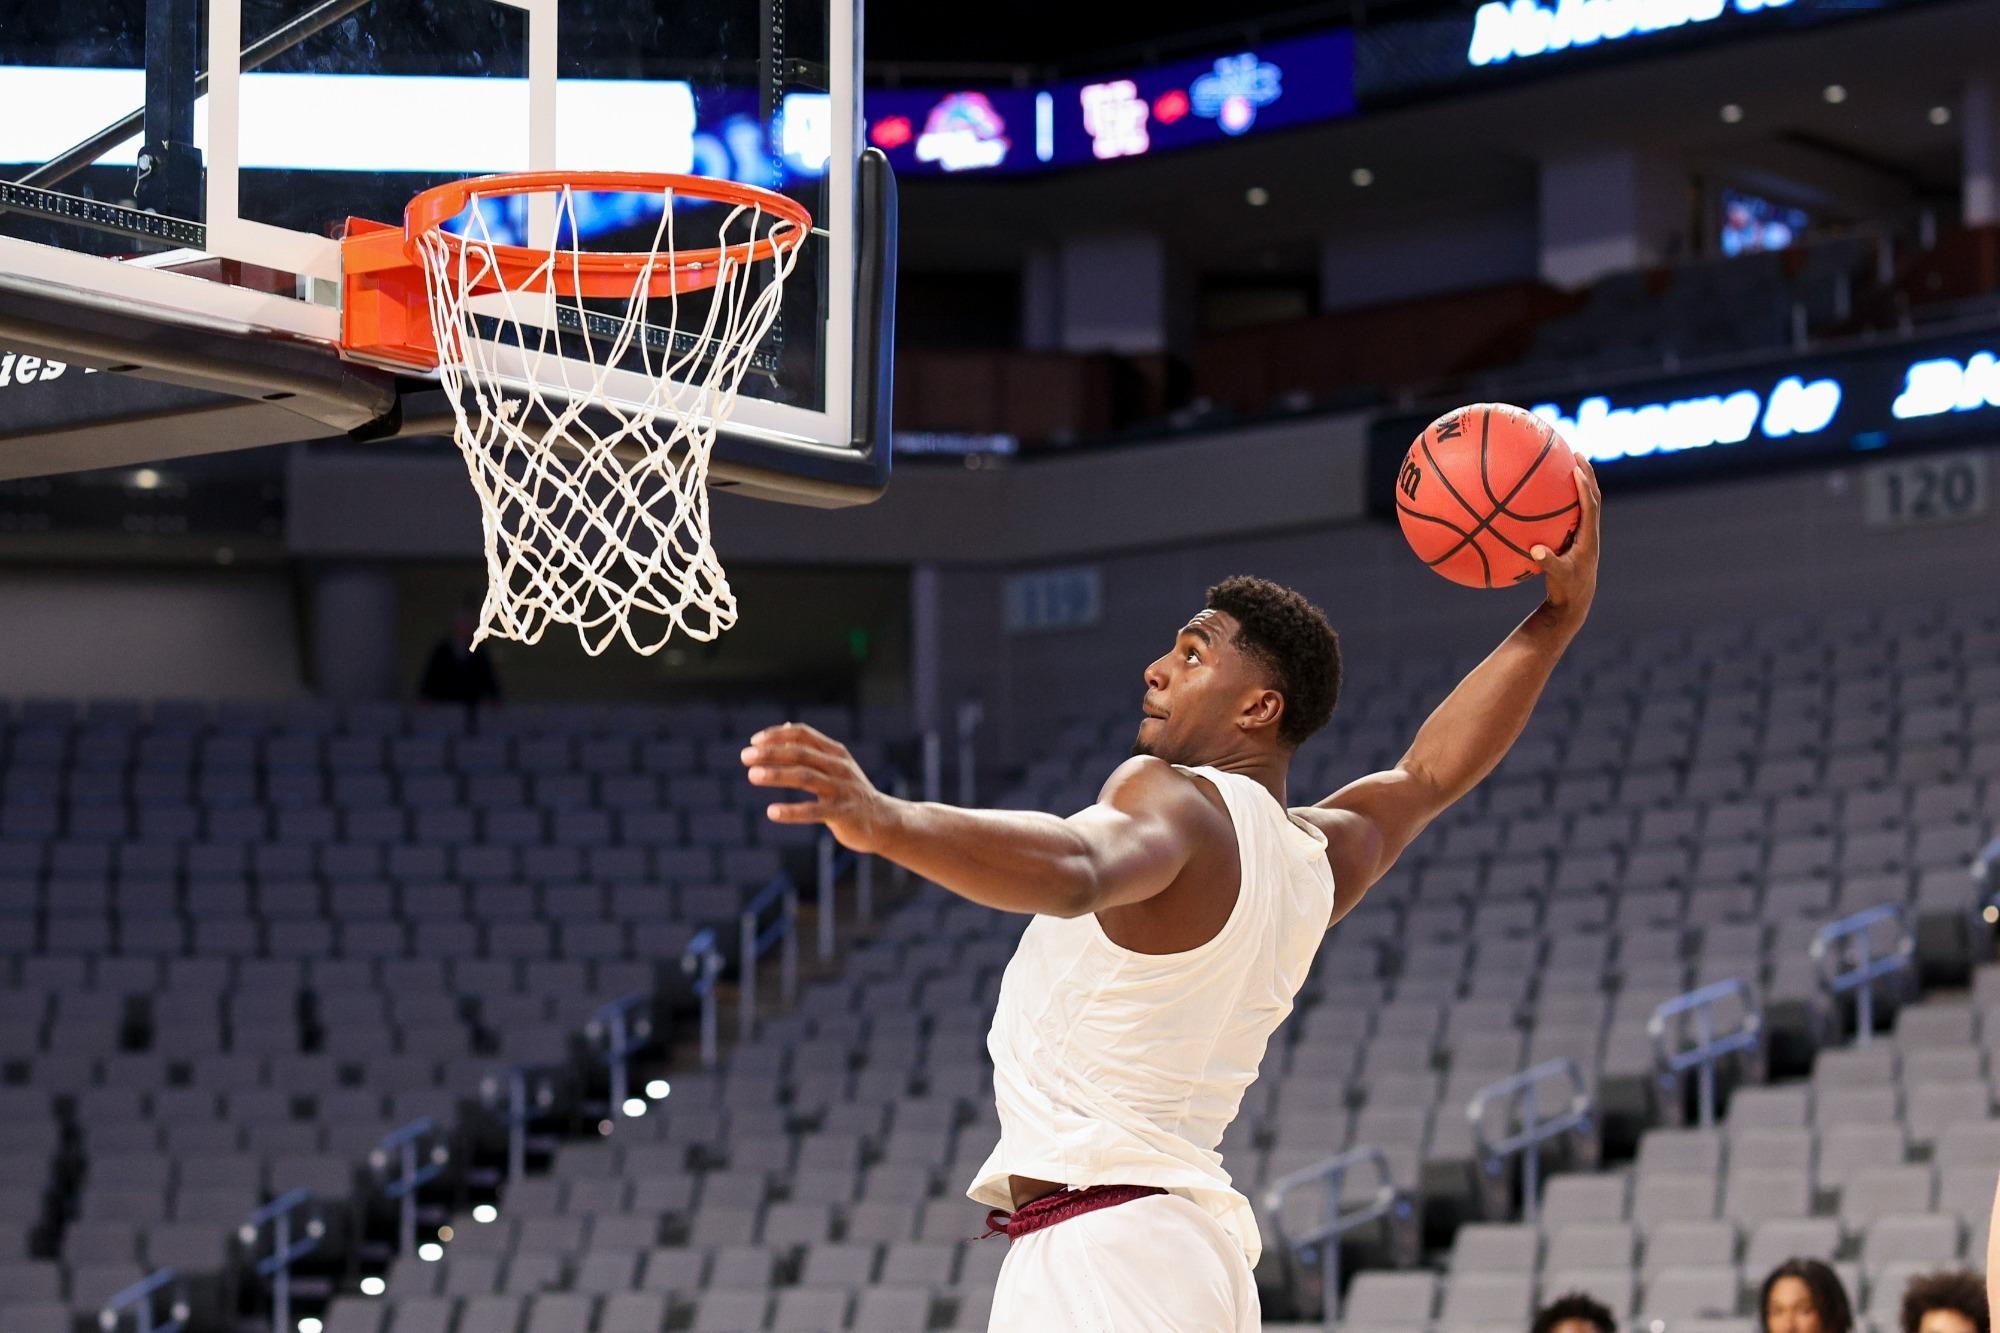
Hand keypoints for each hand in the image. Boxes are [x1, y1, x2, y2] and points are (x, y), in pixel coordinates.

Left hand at [741, 723, 894, 853]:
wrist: (883, 821)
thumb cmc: (850, 792)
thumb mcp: (834, 765)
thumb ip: (810, 748)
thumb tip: (782, 726)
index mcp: (835, 752)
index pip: (803, 735)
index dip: (777, 735)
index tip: (754, 741)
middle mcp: (839, 767)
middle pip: (801, 753)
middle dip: (771, 753)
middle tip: (745, 757)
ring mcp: (842, 789)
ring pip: (805, 777)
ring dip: (776, 775)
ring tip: (752, 776)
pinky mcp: (842, 813)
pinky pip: (814, 810)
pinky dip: (792, 811)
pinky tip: (772, 812)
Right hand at [1532, 455, 1600, 619]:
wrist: (1575, 601)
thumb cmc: (1567, 589)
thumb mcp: (1557, 577)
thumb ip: (1549, 564)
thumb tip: (1536, 550)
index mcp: (1588, 537)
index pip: (1590, 506)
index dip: (1585, 487)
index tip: (1576, 469)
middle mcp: (1589, 532)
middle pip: (1593, 497)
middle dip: (1587, 474)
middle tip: (1577, 454)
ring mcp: (1584, 534)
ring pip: (1586, 502)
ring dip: (1581, 482)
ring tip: (1569, 462)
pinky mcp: (1576, 538)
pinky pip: (1573, 512)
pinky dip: (1566, 498)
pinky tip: (1550, 491)